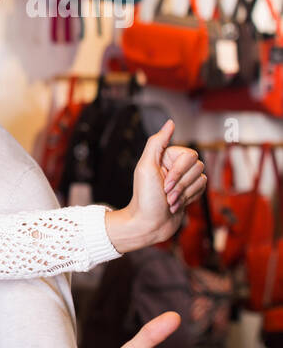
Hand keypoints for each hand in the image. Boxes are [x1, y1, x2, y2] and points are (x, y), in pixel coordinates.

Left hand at [103, 120, 205, 252]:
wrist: (149, 224)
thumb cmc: (145, 197)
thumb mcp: (146, 166)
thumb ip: (157, 142)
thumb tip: (170, 123)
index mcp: (165, 156)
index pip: (189, 155)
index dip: (179, 171)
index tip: (164, 183)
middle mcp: (175, 165)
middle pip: (198, 167)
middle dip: (181, 184)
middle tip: (166, 194)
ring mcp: (184, 178)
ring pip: (202, 179)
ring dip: (184, 194)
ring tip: (169, 201)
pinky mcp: (190, 191)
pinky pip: (204, 189)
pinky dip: (190, 199)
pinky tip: (176, 205)